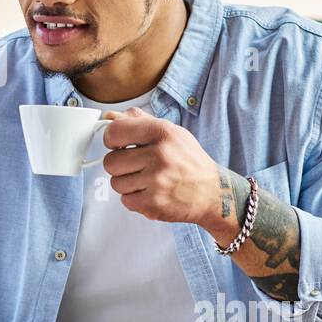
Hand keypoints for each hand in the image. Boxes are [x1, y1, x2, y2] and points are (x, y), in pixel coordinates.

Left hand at [99, 107, 221, 227]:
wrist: (213, 192)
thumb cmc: (188, 160)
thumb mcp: (170, 132)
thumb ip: (138, 121)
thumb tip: (108, 117)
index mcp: (163, 132)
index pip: (115, 131)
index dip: (111, 139)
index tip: (117, 144)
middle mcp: (160, 155)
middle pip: (111, 161)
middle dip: (119, 165)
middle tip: (135, 166)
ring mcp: (156, 182)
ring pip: (115, 182)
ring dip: (126, 183)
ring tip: (146, 180)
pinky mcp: (154, 204)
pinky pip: (125, 200)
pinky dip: (134, 198)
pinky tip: (150, 192)